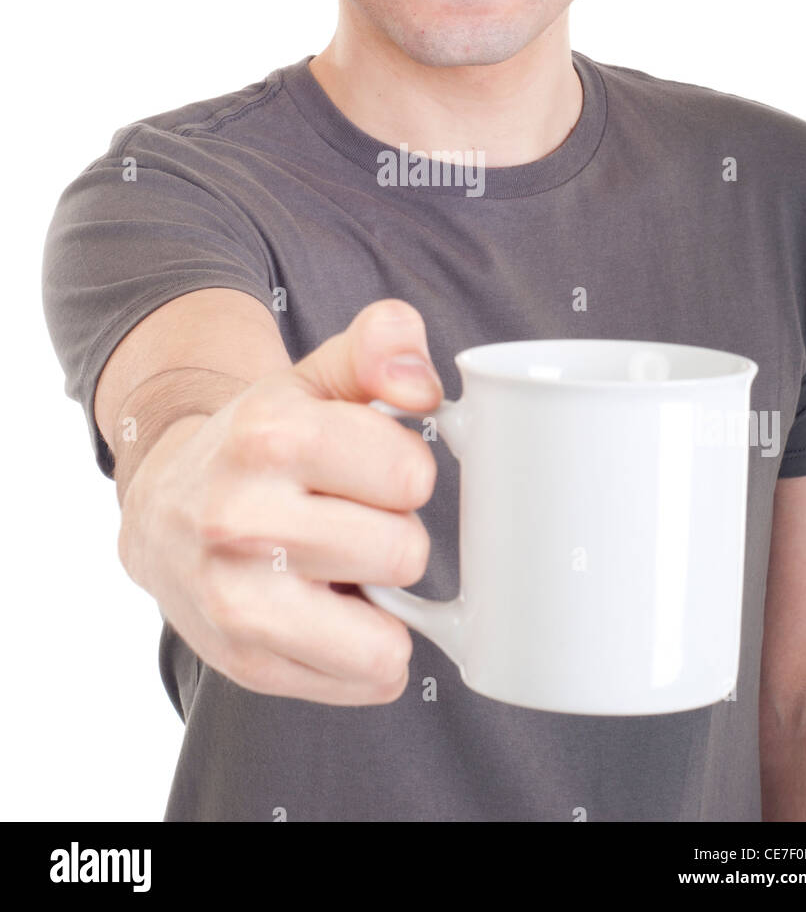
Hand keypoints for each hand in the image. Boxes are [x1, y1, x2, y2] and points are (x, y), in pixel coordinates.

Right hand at [117, 299, 443, 703]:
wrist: (162, 508)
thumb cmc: (261, 443)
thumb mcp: (317, 377)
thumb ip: (383, 345)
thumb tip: (423, 388)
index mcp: (271, 435)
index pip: (412, 474)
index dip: (404, 471)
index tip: (366, 469)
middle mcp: (241, 519)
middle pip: (405, 553)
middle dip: (392, 537)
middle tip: (346, 521)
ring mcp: (237, 601)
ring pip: (388, 637)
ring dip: (382, 605)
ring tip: (338, 570)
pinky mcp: (246, 664)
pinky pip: (368, 680)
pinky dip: (364, 652)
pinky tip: (325, 612)